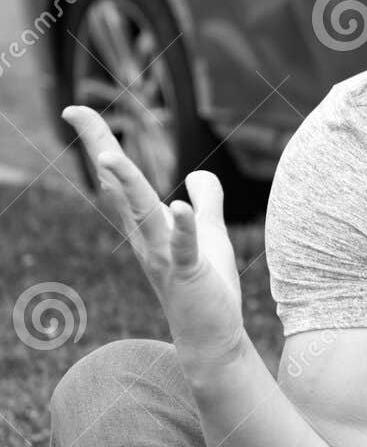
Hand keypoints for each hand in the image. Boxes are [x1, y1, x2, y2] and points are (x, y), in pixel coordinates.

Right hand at [62, 106, 246, 367]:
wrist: (211, 335)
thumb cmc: (206, 285)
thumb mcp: (209, 234)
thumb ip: (205, 203)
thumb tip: (199, 175)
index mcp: (147, 225)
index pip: (119, 179)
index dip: (99, 142)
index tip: (76, 111)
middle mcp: (146, 237)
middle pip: (119, 188)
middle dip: (100, 149)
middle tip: (76, 114)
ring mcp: (163, 256)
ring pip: (142, 214)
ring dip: (127, 186)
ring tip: (109, 156)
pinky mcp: (188, 274)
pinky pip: (182, 247)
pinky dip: (180, 227)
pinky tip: (177, 205)